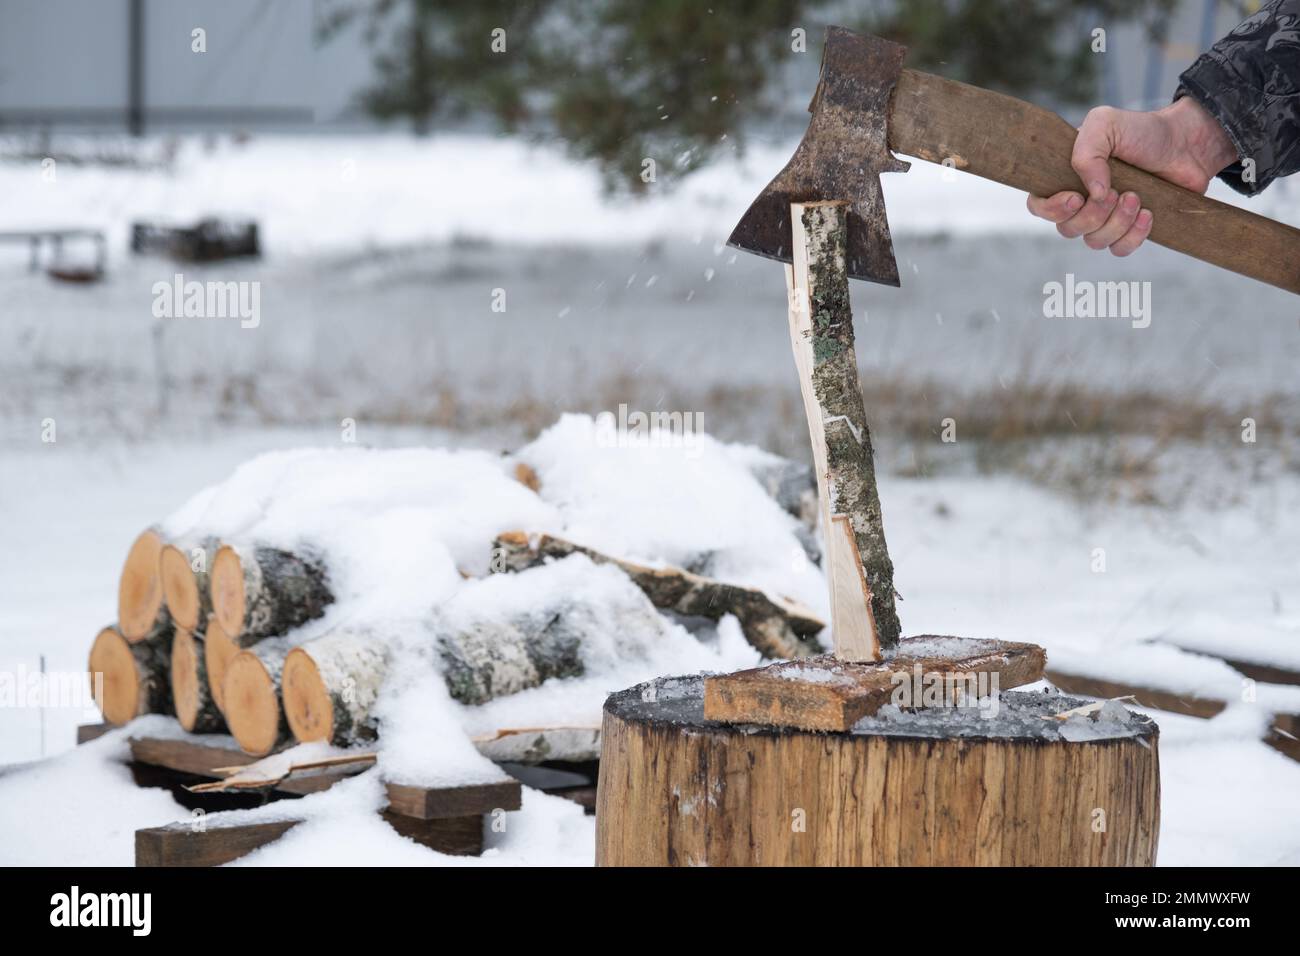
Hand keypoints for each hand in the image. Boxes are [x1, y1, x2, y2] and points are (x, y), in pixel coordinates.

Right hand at [1027, 96, 1237, 255]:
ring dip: (1117, 223)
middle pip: (1067, 229)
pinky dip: (1133, 236)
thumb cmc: (1143, 131)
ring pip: (1094, 242)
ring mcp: (1105, 218)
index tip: (1076, 197)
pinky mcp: (1129, 230)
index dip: (1051, 210)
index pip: (1039, 206)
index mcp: (1067, 177)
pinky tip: (1149, 213)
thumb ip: (1086, 151)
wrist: (1187, 143)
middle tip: (1116, 191)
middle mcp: (1081, 201)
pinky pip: (1119, 250)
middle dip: (1093, 215)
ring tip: (1137, 197)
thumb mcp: (1106, 124)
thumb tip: (1093, 193)